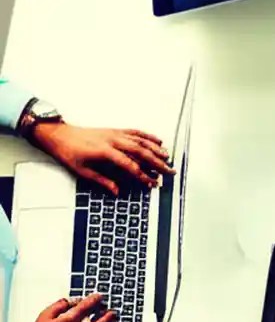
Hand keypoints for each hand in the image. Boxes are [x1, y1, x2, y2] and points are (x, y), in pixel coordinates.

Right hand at [0, 295, 116, 321]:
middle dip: (105, 310)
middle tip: (105, 308)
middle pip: (103, 316)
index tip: (98, 297)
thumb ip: (58, 307)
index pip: (90, 304)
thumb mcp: (42, 320)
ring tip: (111, 319)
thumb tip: (70, 301)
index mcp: (71, 320)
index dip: (96, 298)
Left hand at [31, 123, 174, 195]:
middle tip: (168, 171)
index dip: (142, 176)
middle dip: (157, 163)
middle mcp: (113, 141)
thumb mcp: (82, 171)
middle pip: (141, 152)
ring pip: (141, 141)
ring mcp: (115, 134)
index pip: (130, 165)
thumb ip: (102, 181)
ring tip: (168, 158)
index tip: (151, 183)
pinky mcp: (115, 130)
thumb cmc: (68, 152)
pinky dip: (148, 136)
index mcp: (104, 152)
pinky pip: (136, 132)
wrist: (59, 135)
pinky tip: (158, 140)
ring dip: (156, 149)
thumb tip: (117, 191)